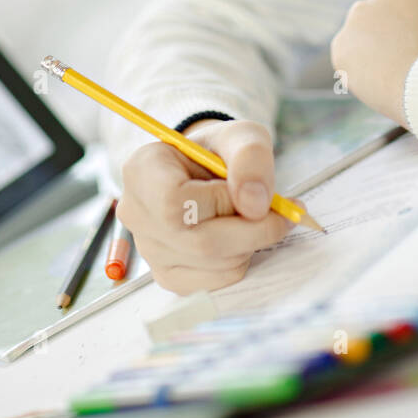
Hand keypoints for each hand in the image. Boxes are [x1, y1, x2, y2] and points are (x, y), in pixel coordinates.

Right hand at [116, 118, 291, 294]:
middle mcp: (136, 214)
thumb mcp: (242, 136)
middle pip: (199, 241)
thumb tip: (255, 205)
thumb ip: (251, 157)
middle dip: (252, 229)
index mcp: (142, 170)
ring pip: (212, 264)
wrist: (208, 173)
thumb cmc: (220, 151)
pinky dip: (240, 261)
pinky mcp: (168, 277)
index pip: (175, 202)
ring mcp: (149, 250)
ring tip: (251, 216)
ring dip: (250, 244)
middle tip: (281, 211)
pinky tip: (238, 236)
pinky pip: (215, 282)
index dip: (223, 202)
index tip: (254, 192)